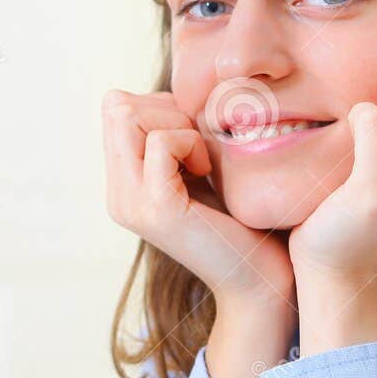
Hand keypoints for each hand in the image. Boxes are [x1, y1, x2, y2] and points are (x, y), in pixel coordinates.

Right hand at [102, 88, 294, 308]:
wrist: (261, 280)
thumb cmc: (243, 221)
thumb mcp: (201, 170)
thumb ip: (177, 138)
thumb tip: (172, 97)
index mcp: (123, 184)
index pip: (115, 106)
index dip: (159, 105)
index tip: (193, 137)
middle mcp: (117, 194)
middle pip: (115, 106)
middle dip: (164, 110)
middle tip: (198, 146)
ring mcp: (130, 203)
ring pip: (127, 116)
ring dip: (176, 126)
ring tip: (201, 161)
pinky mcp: (156, 210)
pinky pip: (159, 142)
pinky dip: (189, 144)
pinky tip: (206, 172)